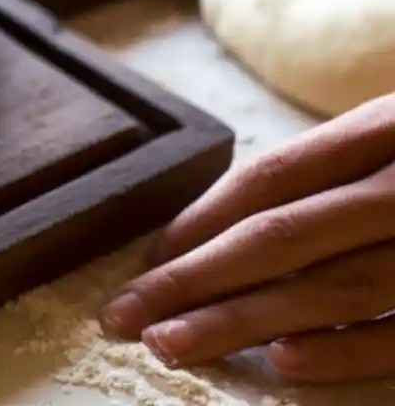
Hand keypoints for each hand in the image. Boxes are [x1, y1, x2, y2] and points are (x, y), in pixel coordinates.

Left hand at [98, 93, 394, 383]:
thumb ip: (329, 169)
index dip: (197, 222)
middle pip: (281, 236)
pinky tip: (279, 362)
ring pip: (333, 287)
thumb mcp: (394, 132)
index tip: (140, 265)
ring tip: (170, 343)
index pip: (270, 179)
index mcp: (384, 131)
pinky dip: (344, 351)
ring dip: (243, 320)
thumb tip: (217, 232)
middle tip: (124, 316)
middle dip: (192, 280)